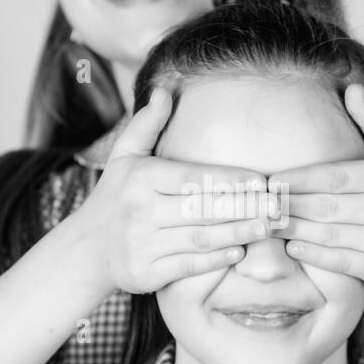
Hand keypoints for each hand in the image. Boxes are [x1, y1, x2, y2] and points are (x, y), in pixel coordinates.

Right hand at [78, 89, 274, 293]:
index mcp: (140, 178)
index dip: (229, 179)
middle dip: (243, 207)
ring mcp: (141, 244)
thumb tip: (166, 90)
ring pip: (199, 238)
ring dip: (237, 234)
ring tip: (268, 227)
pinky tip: (240, 252)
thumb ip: (147, 124)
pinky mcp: (145, 273)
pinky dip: (215, 261)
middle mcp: (140, 210)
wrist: (86, 249)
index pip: (192, 177)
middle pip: (201, 208)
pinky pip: (187, 266)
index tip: (261, 180)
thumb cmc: (115, 196)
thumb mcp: (124, 156)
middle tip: (277, 206)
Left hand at [267, 84, 363, 287]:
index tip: (271, 180)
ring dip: (293, 230)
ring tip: (266, 224)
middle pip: (327, 206)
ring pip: (329, 234)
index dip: (299, 179)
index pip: (334, 176)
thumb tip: (352, 89)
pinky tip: (291, 247)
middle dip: (289, 205)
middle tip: (259, 204)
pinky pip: (341, 261)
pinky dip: (314, 255)